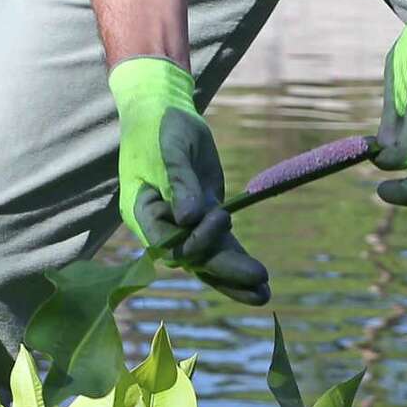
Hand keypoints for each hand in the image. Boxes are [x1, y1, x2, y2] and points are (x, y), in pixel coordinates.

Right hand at [109, 57, 269, 305]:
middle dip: (224, 270)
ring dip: (234, 276)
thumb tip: (187, 219)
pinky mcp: (204, 216)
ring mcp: (184, 224)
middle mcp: (162, 227)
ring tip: (263, 295)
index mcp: (142, 212)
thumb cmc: (159, 128)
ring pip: (208, 258)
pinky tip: (259, 280)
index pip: (167, 242)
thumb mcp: (169, 150)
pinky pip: (220, 243)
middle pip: (192, 257)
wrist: (164, 111)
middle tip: (258, 282)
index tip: (219, 217)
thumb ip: (179, 184)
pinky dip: (237, 259)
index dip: (193, 240)